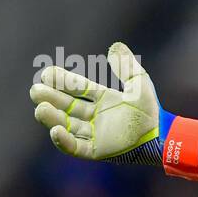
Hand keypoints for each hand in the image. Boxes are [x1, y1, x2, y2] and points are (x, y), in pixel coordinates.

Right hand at [29, 42, 172, 162]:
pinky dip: (64, 140)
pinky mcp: (97, 150)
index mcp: (103, 99)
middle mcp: (95, 116)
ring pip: (67, 125)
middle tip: (35, 91)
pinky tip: (54, 130)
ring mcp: (95, 134)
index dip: (62, 81)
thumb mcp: (139, 84)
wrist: (162, 136)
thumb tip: (115, 46)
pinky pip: (76, 147)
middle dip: (51, 98)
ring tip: (40, 108)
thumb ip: (127, 66)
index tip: (46, 73)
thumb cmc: (151, 111)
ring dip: (52, 117)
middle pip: (67, 106)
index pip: (77, 88)